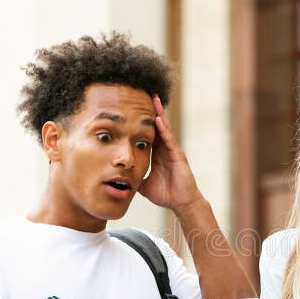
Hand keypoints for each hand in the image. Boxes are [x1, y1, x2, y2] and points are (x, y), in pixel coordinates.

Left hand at [139, 95, 203, 212]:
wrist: (181, 204)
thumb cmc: (166, 194)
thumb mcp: (144, 185)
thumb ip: (134, 178)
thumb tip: (119, 178)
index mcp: (157, 154)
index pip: (148, 133)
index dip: (142, 121)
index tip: (134, 108)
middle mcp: (165, 149)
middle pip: (157, 126)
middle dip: (152, 111)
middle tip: (144, 94)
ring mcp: (173, 151)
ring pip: (164, 129)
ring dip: (159, 114)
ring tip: (153, 99)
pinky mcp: (178, 156)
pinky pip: (170, 140)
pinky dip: (164, 130)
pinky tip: (158, 120)